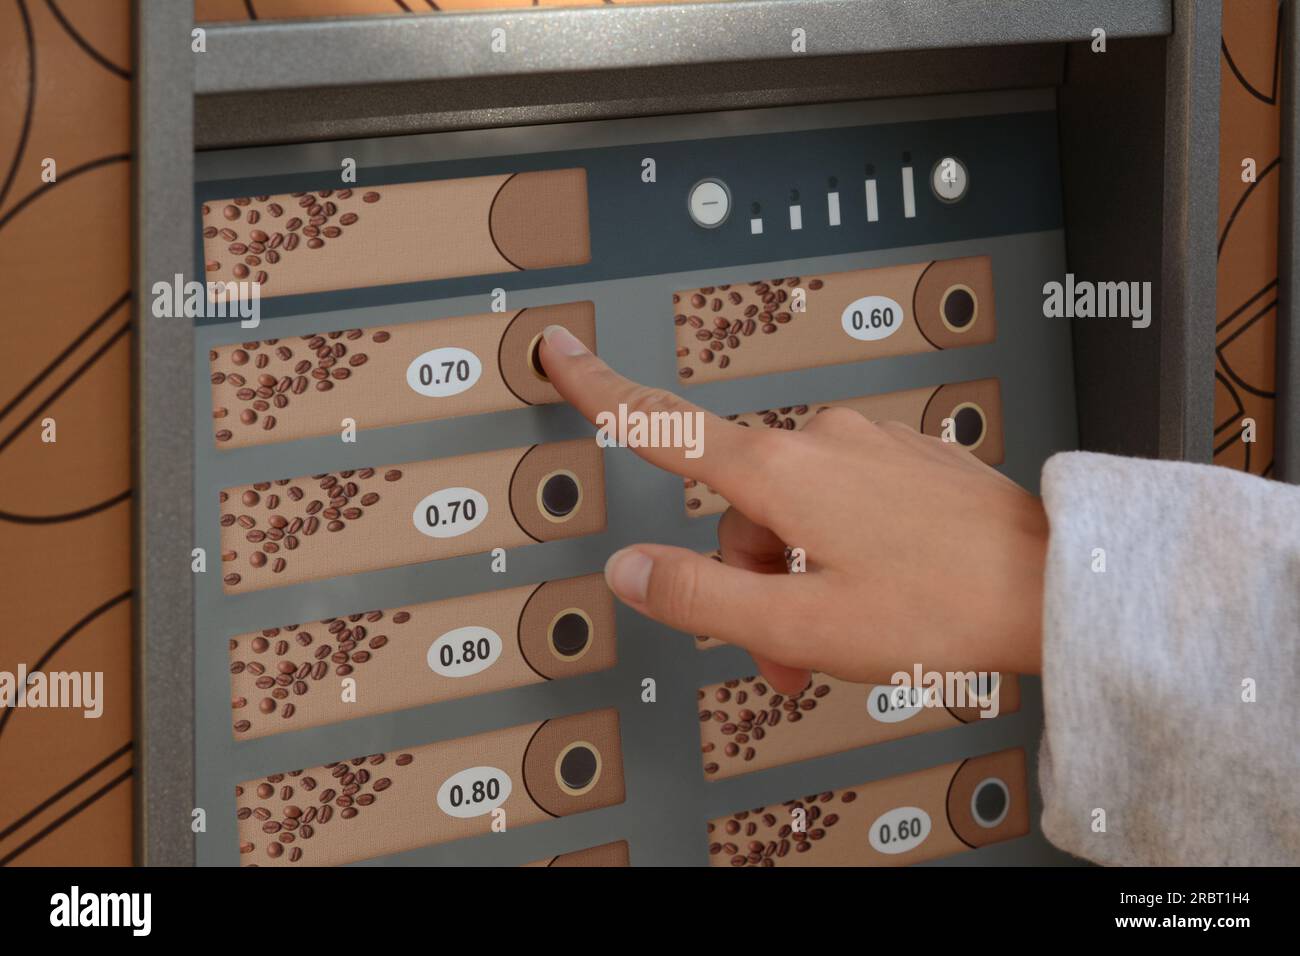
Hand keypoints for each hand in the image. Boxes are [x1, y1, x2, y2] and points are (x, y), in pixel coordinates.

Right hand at [538, 325, 1047, 693]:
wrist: (1054, 585)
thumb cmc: (941, 605)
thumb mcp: (800, 621)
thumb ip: (700, 598)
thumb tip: (630, 572)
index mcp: (779, 472)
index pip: (662, 425)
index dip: (600, 391)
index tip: (561, 352)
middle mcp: (819, 440)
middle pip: (734, 507)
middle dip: (744, 580)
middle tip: (782, 652)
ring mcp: (867, 445)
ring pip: (790, 512)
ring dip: (794, 576)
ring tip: (838, 638)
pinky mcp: (903, 461)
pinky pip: (841, 504)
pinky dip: (836, 552)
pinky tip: (877, 595)